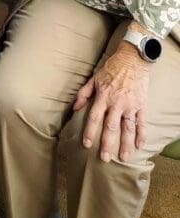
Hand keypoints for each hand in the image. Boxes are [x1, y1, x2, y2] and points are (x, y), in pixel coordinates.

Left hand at [74, 45, 149, 162]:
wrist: (132, 59)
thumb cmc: (111, 69)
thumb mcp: (94, 78)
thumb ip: (83, 94)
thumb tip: (74, 108)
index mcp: (103, 96)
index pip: (95, 117)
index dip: (90, 131)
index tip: (87, 144)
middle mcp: (117, 102)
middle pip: (111, 126)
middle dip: (107, 143)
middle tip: (105, 158)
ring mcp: (131, 104)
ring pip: (128, 128)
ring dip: (126, 144)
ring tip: (123, 157)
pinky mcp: (142, 104)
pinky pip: (142, 122)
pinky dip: (142, 134)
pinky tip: (139, 146)